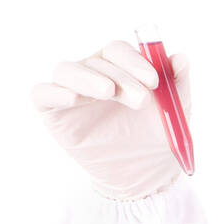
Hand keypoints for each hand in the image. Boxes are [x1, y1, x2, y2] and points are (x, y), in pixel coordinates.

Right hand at [30, 38, 191, 200]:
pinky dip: (54, 92)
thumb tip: (180, 57)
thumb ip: (177, 84)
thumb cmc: (157, 136)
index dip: (134, 61)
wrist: (145, 173)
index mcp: (118, 68)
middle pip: (97, 62)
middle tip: (142, 100)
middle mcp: (92, 74)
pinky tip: (72, 98)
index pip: (118, 50)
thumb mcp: (175, 111)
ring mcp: (70, 91)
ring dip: (88, 78)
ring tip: (107, 92)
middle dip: (121, 78)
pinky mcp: (52, 112)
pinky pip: (42, 94)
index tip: (154, 80)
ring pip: (67, 70)